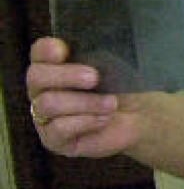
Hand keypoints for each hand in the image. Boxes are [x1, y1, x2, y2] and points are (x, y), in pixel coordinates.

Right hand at [25, 37, 131, 157]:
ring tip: (111, 104)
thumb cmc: (126, 87)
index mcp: (55, 65)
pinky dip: (86, 121)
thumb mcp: (116, 66)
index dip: (46, 50)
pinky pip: (59, 128)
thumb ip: (97, 55)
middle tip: (94, 78)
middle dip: (66, 75)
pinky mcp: (53, 139)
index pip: (39, 52)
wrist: (142, 117)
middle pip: (36, 77)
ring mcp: (45, 115)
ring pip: (48, 104)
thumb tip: (89, 54)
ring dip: (85, 102)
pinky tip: (104, 119)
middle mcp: (44, 89)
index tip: (63, 50)